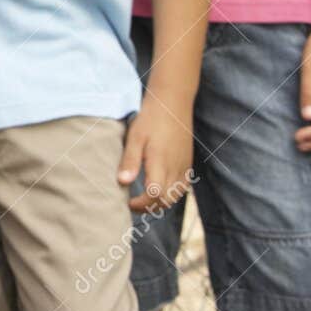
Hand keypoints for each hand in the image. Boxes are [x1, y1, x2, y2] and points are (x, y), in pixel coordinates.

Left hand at [118, 98, 193, 213]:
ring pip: (175, 196)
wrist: (173, 103)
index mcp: (160, 162)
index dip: (141, 204)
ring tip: (143, 198)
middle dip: (149, 207)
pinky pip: (182, 187)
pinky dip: (171, 194)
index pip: (154, 195)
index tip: (127, 201)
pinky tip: (159, 188)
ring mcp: (184, 166)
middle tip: (133, 203)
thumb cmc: (150, 118)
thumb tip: (122, 182)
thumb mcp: (135, 137)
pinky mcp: (188, 163)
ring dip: (160, 202)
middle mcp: (176, 168)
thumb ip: (130, 160)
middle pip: (166, 200)